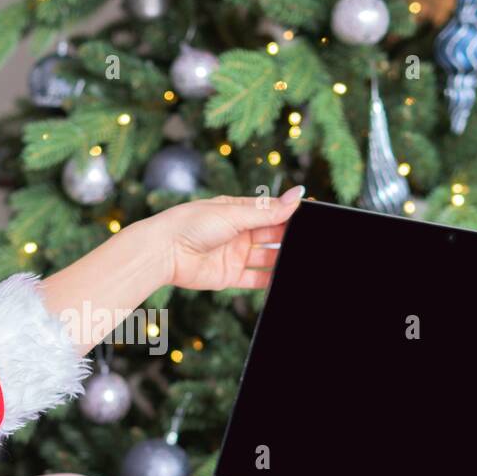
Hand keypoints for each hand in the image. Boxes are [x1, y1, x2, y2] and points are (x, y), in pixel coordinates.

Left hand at [150, 186, 305, 290]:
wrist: (163, 252)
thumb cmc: (192, 224)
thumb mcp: (234, 213)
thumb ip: (268, 210)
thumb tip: (299, 195)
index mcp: (238, 210)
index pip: (271, 211)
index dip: (290, 215)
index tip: (312, 219)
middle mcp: (238, 232)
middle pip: (272, 235)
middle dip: (289, 237)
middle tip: (312, 240)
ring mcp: (235, 254)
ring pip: (267, 258)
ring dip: (283, 259)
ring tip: (303, 260)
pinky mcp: (230, 276)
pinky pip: (256, 279)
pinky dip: (271, 280)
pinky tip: (286, 278)